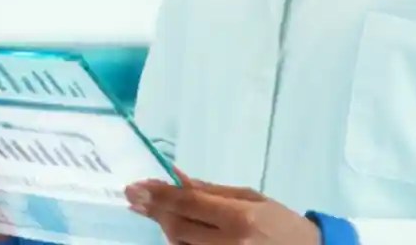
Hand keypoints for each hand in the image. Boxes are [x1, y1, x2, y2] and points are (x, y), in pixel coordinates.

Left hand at [124, 170, 320, 244]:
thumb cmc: (281, 222)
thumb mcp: (251, 197)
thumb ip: (211, 191)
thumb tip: (176, 177)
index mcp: (240, 218)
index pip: (189, 203)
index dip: (158, 195)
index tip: (135, 187)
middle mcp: (230, 244)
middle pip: (177, 229)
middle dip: (154, 211)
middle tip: (134, 197)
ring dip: (165, 227)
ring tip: (161, 212)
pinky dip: (179, 243)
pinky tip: (175, 230)